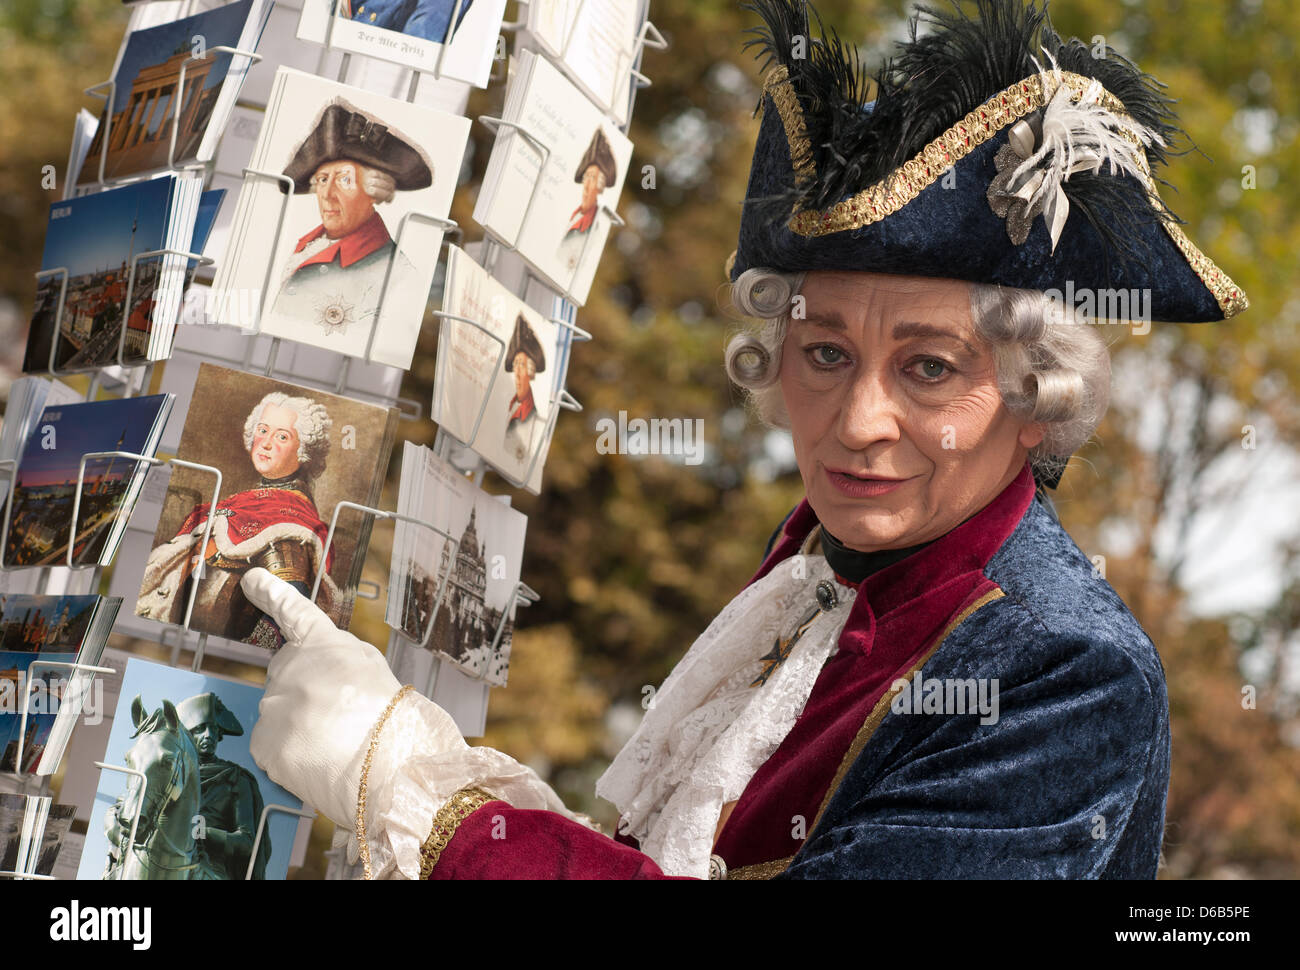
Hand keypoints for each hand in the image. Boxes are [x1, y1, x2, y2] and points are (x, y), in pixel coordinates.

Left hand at [240, 567, 460, 829]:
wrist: (387, 763)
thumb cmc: (392, 716)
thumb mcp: (373, 667)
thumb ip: (339, 658)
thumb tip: (318, 669)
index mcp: (323, 644)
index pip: (292, 611)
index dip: (270, 593)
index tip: (251, 580)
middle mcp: (291, 667)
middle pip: (286, 675)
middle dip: (304, 692)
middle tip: (338, 717)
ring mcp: (273, 705)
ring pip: (280, 714)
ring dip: (299, 727)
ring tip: (335, 745)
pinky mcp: (263, 742)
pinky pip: (271, 746)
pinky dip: (288, 754)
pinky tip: (317, 761)